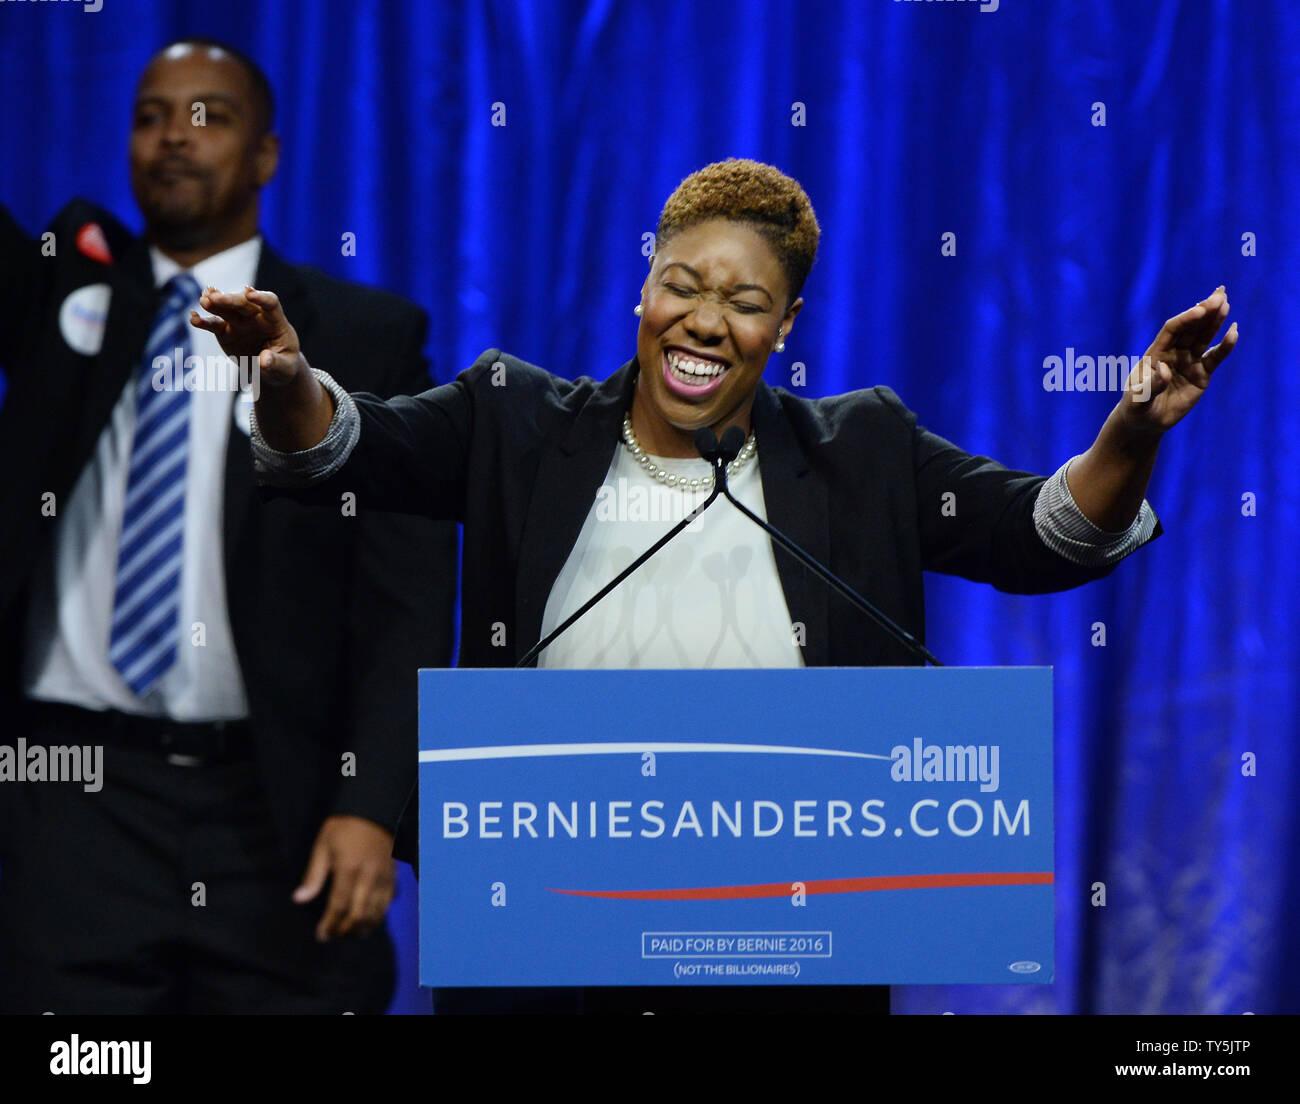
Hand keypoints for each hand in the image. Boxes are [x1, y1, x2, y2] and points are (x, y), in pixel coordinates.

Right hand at [190, 285, 306, 386]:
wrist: (271, 368)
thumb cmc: (283, 365)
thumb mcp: (285, 368)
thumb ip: (276, 363)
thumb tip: (264, 360)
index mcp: (276, 321)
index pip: (270, 303)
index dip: (261, 297)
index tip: (249, 292)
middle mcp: (256, 317)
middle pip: (243, 303)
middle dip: (230, 299)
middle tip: (214, 296)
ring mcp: (239, 322)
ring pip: (226, 309)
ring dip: (214, 302)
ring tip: (204, 300)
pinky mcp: (225, 331)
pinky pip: (213, 324)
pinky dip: (203, 321)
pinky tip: (194, 318)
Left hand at [293, 815, 396, 941]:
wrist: (373, 809)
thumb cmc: (343, 827)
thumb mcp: (322, 846)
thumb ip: (313, 875)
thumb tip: (299, 899)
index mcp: (349, 869)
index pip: (339, 906)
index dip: (330, 925)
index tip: (321, 935)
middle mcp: (369, 876)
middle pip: (359, 914)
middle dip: (345, 930)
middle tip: (333, 937)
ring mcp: (384, 877)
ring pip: (376, 913)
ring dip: (362, 928)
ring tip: (349, 934)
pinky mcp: (393, 876)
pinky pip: (388, 903)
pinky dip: (378, 916)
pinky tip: (367, 921)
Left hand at [1121, 285, 1237, 433]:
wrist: (1145, 422)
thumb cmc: (1136, 408)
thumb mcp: (1138, 399)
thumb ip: (1151, 385)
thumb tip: (1165, 370)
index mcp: (1156, 353)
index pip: (1173, 329)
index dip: (1186, 318)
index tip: (1201, 308)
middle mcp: (1173, 353)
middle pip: (1191, 327)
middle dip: (1204, 311)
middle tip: (1220, 294)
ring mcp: (1188, 362)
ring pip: (1204, 337)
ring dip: (1215, 321)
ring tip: (1225, 303)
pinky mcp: (1201, 374)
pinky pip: (1215, 357)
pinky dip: (1225, 346)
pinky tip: (1234, 332)